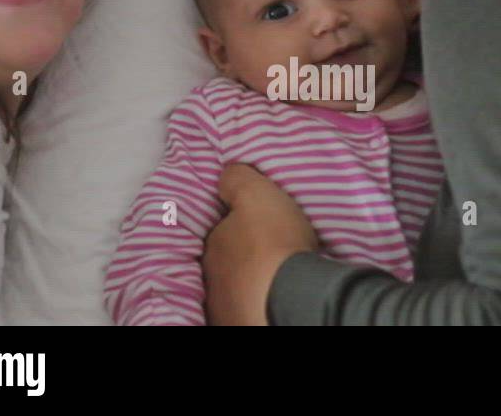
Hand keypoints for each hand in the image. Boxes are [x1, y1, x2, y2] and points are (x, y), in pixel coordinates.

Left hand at [203, 165, 317, 325]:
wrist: (290, 296)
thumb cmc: (273, 242)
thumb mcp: (255, 194)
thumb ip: (236, 179)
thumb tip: (224, 176)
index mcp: (213, 245)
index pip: (219, 232)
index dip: (237, 227)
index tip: (257, 227)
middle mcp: (210, 278)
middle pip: (225, 264)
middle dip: (241, 259)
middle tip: (269, 254)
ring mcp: (223, 308)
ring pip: (234, 291)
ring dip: (249, 285)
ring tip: (275, 280)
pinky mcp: (239, 325)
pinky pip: (246, 311)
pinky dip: (256, 304)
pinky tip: (273, 300)